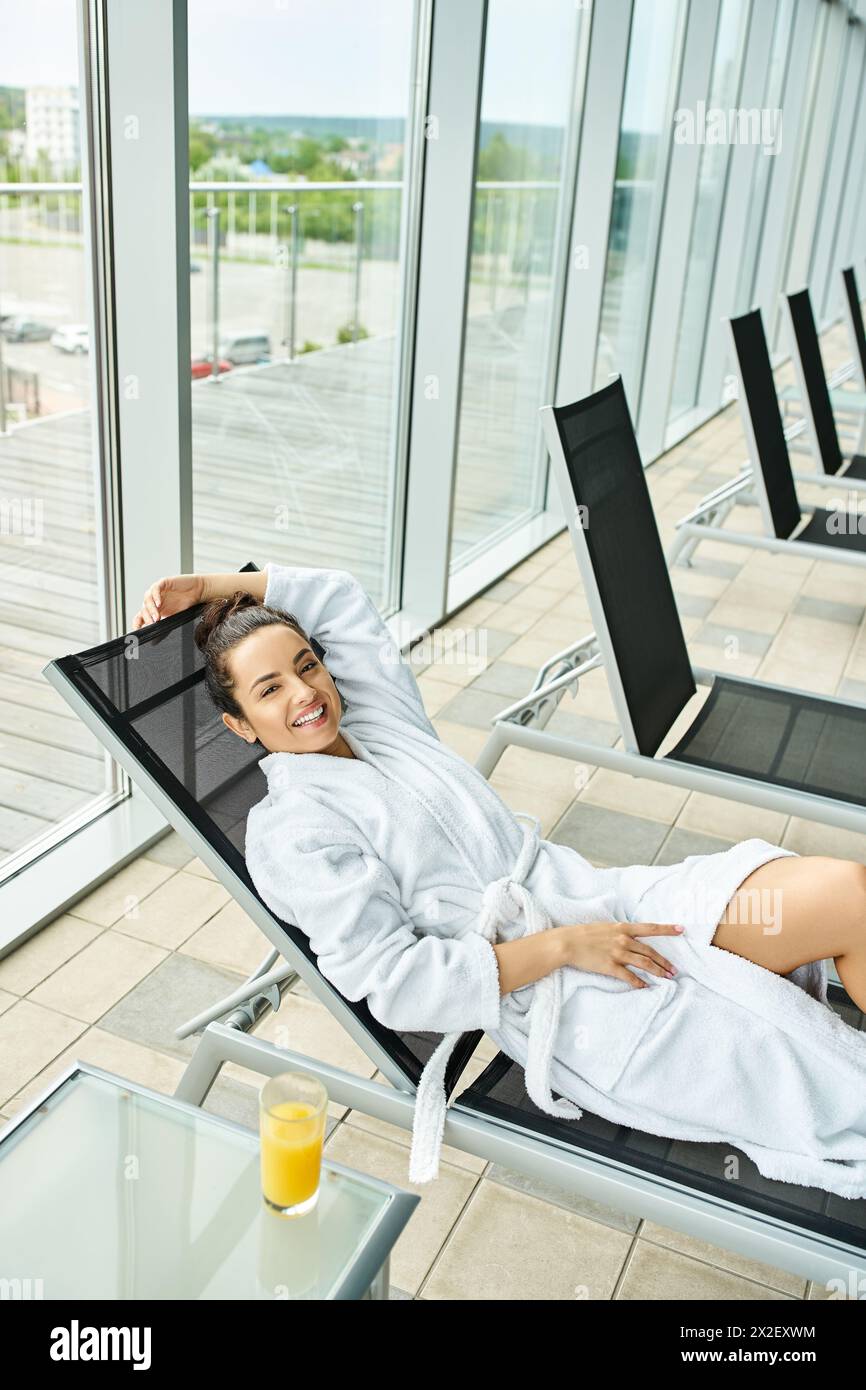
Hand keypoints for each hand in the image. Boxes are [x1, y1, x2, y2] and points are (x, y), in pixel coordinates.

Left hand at [131, 574, 205, 629]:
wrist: (198, 591)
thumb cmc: (187, 603)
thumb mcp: (175, 617)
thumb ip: (165, 626)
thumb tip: (156, 641)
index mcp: (154, 609)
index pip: (141, 616)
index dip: (137, 624)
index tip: (138, 632)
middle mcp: (154, 600)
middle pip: (143, 609)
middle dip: (146, 618)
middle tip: (152, 624)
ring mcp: (157, 591)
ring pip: (147, 599)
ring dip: (151, 609)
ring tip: (156, 617)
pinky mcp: (163, 582)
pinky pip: (155, 589)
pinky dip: (156, 596)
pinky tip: (159, 604)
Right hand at [561, 921, 682, 988]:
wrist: (568, 942)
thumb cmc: (584, 934)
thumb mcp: (605, 927)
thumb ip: (620, 932)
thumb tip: (631, 937)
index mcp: (623, 929)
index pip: (650, 928)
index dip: (667, 929)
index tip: (681, 929)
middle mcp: (623, 940)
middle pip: (650, 952)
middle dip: (665, 962)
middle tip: (674, 970)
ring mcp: (618, 954)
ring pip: (644, 964)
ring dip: (658, 972)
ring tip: (667, 978)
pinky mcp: (610, 966)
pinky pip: (629, 977)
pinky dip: (639, 983)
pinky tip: (645, 987)